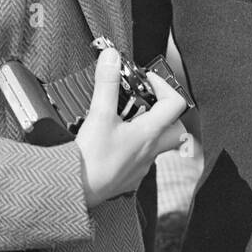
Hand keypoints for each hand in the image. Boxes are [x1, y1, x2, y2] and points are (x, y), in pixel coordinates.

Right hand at [75, 49, 188, 207]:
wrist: (76, 192)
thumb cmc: (91, 160)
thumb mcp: (99, 114)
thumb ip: (107, 83)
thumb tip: (112, 59)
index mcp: (150, 133)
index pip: (175, 103)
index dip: (164, 86)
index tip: (145, 80)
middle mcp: (151, 151)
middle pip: (175, 128)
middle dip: (165, 111)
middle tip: (145, 101)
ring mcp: (141, 167)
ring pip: (158, 146)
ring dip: (148, 129)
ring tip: (126, 119)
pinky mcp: (129, 178)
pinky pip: (140, 160)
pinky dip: (133, 148)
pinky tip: (114, 143)